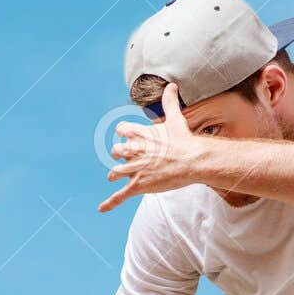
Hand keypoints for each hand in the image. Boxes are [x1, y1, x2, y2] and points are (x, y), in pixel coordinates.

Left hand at [98, 84, 206, 213]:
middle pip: (116, 152)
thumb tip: (172, 85)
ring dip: (116, 174)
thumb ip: (169, 102)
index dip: (124, 135)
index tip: (126, 137)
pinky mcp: (138, 185)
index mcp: (139, 134)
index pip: (121, 131)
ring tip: (116, 176)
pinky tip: (101, 209)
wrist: (192, 160)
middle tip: (126, 159)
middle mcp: (133, 150)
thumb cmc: (184, 140)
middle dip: (120, 155)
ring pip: (116, 172)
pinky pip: (120, 195)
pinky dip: (110, 203)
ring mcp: (134, 168)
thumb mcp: (175, 118)